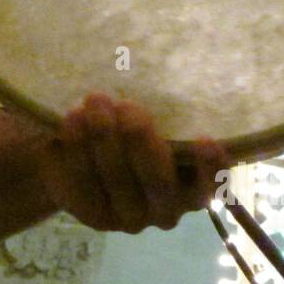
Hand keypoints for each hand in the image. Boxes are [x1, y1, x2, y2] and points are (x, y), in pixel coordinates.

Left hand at [33, 92, 231, 232]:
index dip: (211, 167)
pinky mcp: (93, 215)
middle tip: (124, 104)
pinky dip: (76, 152)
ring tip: (88, 106)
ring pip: (119, 182)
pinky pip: (83, 184)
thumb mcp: (150, 120)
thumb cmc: (132, 129)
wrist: (84, 154)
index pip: (211, 186)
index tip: (206, 138)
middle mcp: (166, 210)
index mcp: (193, 189)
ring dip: (102, 141)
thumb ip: (165, 109)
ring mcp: (129, 217)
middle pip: (157, 181)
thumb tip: (168, 65)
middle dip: (139, 140)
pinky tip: (72, 123)